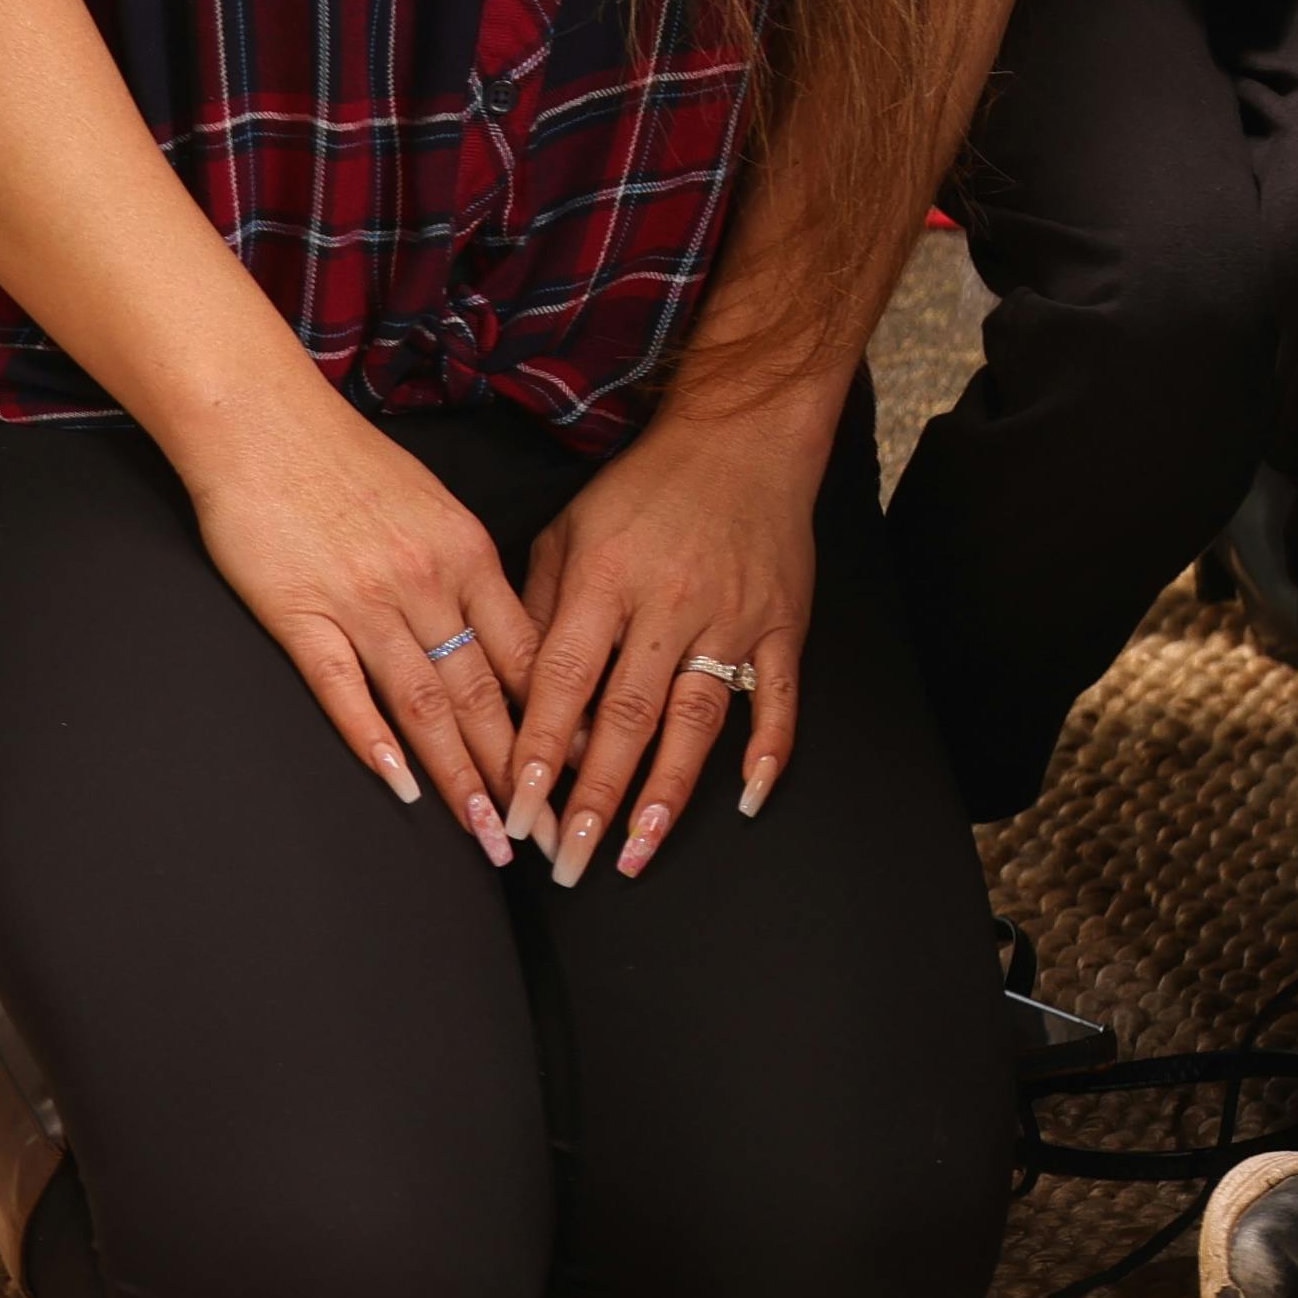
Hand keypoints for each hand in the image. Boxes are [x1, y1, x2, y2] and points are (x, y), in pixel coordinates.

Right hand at [174, 393, 545, 855]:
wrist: (264, 423)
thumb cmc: (350, 463)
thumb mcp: (435, 506)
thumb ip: (468, 569)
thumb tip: (503, 630)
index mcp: (469, 554)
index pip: (528, 652)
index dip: (556, 717)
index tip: (581, 769)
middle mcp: (428, 583)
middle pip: (485, 691)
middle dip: (517, 769)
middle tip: (542, 830)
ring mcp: (364, 601)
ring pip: (425, 702)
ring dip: (458, 774)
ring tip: (483, 833)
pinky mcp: (299, 613)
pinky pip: (343, 687)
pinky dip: (373, 741)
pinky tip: (399, 786)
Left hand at [508, 383, 826, 880]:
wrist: (746, 436)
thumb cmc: (646, 487)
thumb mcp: (568, 532)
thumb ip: (538, 611)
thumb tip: (512, 695)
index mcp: (608, 580)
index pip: (562, 683)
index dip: (536, 753)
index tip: (514, 812)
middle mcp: (671, 604)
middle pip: (627, 717)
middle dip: (593, 798)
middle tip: (567, 861)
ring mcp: (734, 616)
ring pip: (697, 720)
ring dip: (666, 793)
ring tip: (637, 853)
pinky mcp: (785, 621)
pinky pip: (779, 696)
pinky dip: (767, 750)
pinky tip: (746, 799)